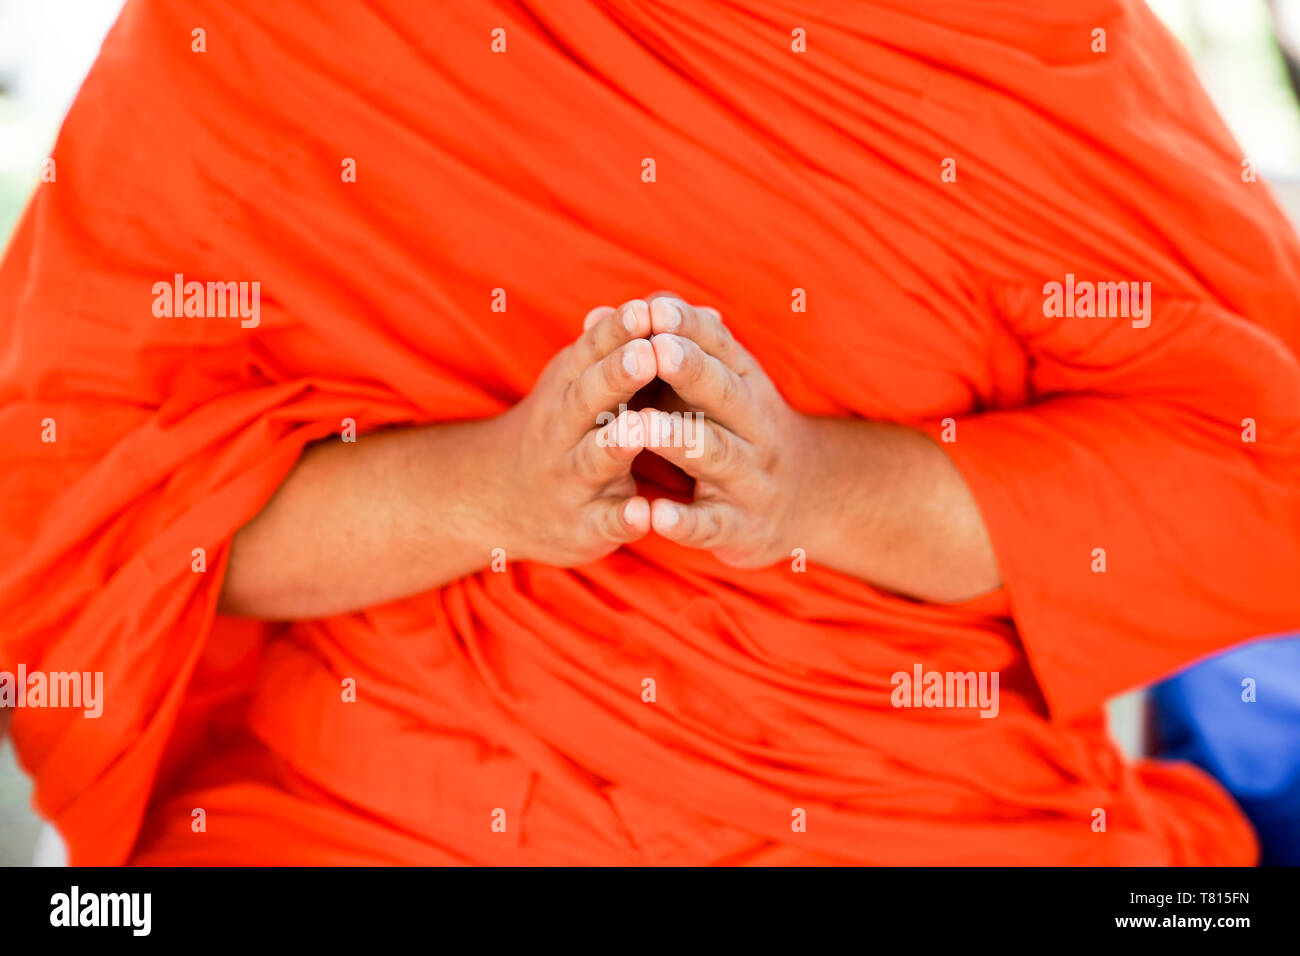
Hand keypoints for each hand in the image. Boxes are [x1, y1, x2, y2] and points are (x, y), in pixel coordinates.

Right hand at [487, 299, 657, 565]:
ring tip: (640, 428)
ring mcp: (572, 479)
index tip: (647, 308)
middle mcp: (563, 430)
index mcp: (569, 387)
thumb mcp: (579, 382)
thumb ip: (619, 347)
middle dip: (617, 376)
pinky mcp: (585, 526)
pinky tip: (643, 514)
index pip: (592, 352)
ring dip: (618, 443)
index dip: (619, 331)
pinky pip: (605, 522)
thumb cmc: (560, 428)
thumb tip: (667, 301)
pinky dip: (623, 518)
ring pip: (595, 458)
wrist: (495, 498)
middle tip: (647, 353)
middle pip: (589, 398)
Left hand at [637, 294, 818, 567]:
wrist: (809, 499)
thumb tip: (620, 309)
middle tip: (653, 350)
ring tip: (639, 425)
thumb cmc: (738, 429)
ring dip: (677, 438)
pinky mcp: (740, 527)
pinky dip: (684, 522)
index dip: (690, 328)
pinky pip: (712, 524)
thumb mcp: (717, 386)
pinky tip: (655, 515)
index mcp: (747, 386)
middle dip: (689, 370)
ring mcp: (749, 479)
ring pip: (715, 454)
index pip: (721, 348)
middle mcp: (755, 427)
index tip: (655, 309)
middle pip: (723, 393)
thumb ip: (672, 350)